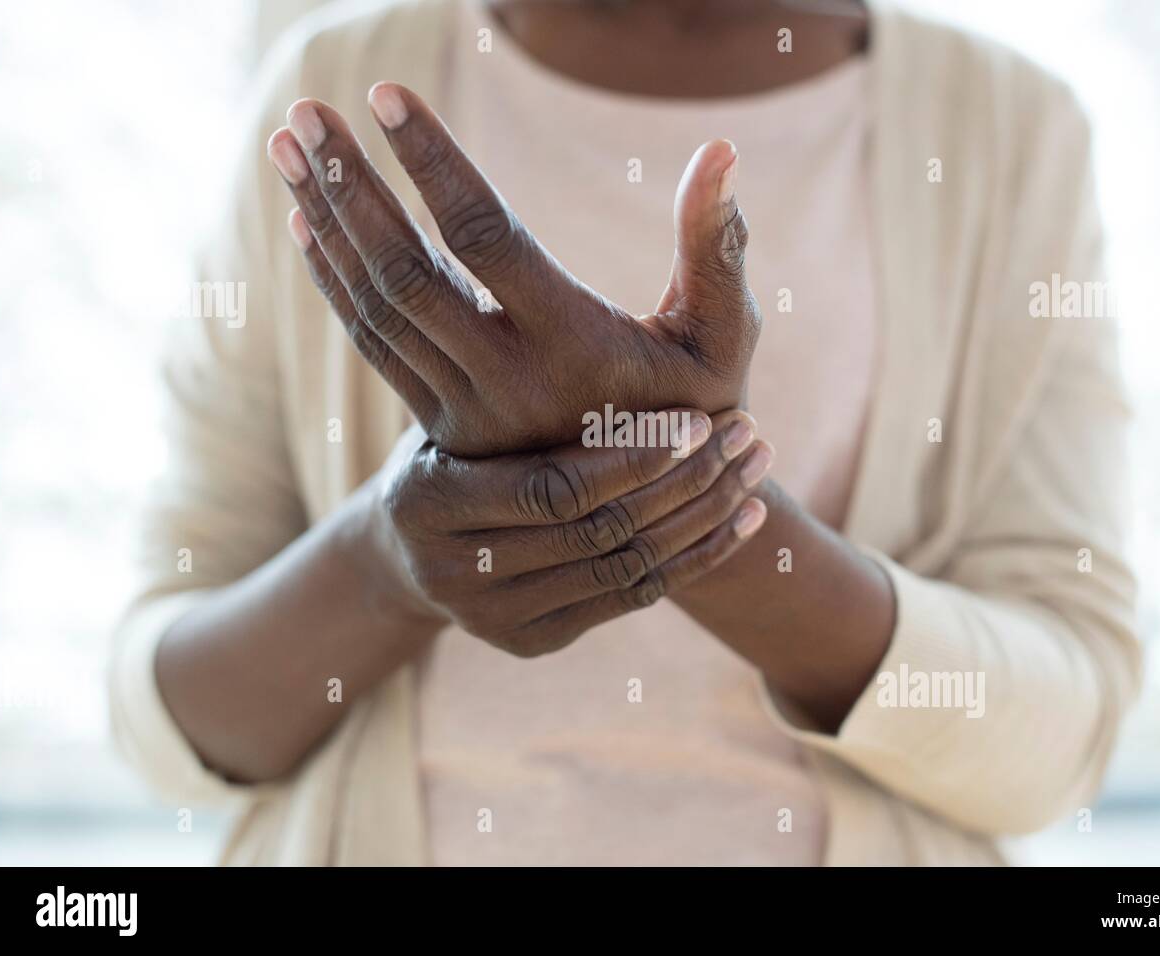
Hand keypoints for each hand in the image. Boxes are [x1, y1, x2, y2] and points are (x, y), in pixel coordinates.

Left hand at [268, 83, 759, 456]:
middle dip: (350, 186)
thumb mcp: (723, 339)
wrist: (645, 520)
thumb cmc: (696, 414)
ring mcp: (464, 407)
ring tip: (290, 147)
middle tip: (305, 112)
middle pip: (405, 273)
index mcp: (573, 346)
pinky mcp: (442, 422)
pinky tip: (307, 223)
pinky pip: (373, 343)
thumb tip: (720, 150)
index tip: (387, 94)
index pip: (485, 238)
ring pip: (377, 306)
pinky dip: (336, 280)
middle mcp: (505, 380)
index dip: (434, 164)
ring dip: (327, 223)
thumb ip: (717, 247)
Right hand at [364, 409, 773, 656]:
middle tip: (746, 432)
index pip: (554, 488)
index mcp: (428, 502)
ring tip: (755, 466)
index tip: (696, 418)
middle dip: (684, 481)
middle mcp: (454, 573)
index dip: (630, 457)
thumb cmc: (444, 452)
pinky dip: (696, 557)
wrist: (404, 551)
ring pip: (626, 568)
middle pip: (599, 531)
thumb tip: (580, 306)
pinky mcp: (533, 641)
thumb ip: (510, 391)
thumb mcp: (457, 412)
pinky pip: (632, 598)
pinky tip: (745, 517)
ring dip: (704, 517)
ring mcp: (493, 618)